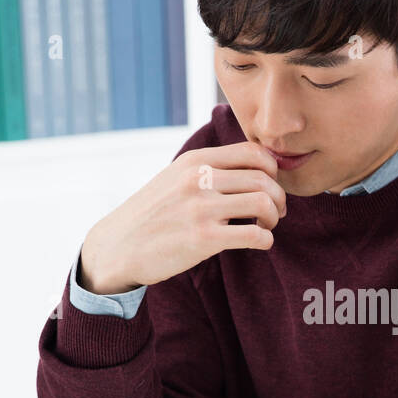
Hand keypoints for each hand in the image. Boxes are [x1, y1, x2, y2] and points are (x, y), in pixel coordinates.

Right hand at [79, 142, 286, 293]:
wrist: (118, 246)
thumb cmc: (152, 215)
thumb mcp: (175, 177)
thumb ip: (209, 169)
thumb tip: (253, 167)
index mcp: (195, 160)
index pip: (253, 152)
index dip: (273, 169)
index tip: (271, 184)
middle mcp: (199, 179)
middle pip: (263, 178)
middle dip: (279, 196)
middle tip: (276, 211)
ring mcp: (201, 208)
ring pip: (263, 203)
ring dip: (274, 217)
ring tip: (266, 225)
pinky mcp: (204, 239)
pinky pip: (255, 235)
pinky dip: (266, 240)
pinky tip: (260, 242)